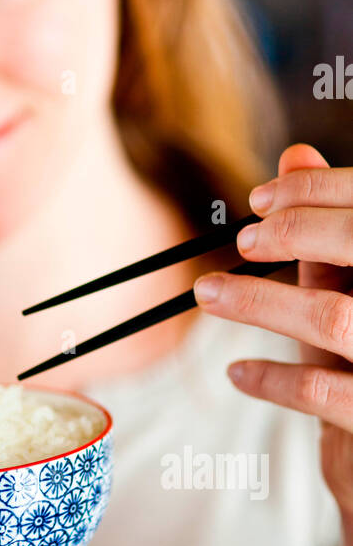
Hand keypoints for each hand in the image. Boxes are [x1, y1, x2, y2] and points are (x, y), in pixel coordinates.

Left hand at [193, 143, 352, 515]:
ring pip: (336, 317)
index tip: (262, 199)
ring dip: (262, 302)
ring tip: (209, 295)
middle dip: (297, 234)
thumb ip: (331, 236)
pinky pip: (326, 392)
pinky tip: (238, 373)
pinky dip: (275, 378)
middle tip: (242, 241)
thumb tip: (293, 153)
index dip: (320, 191)